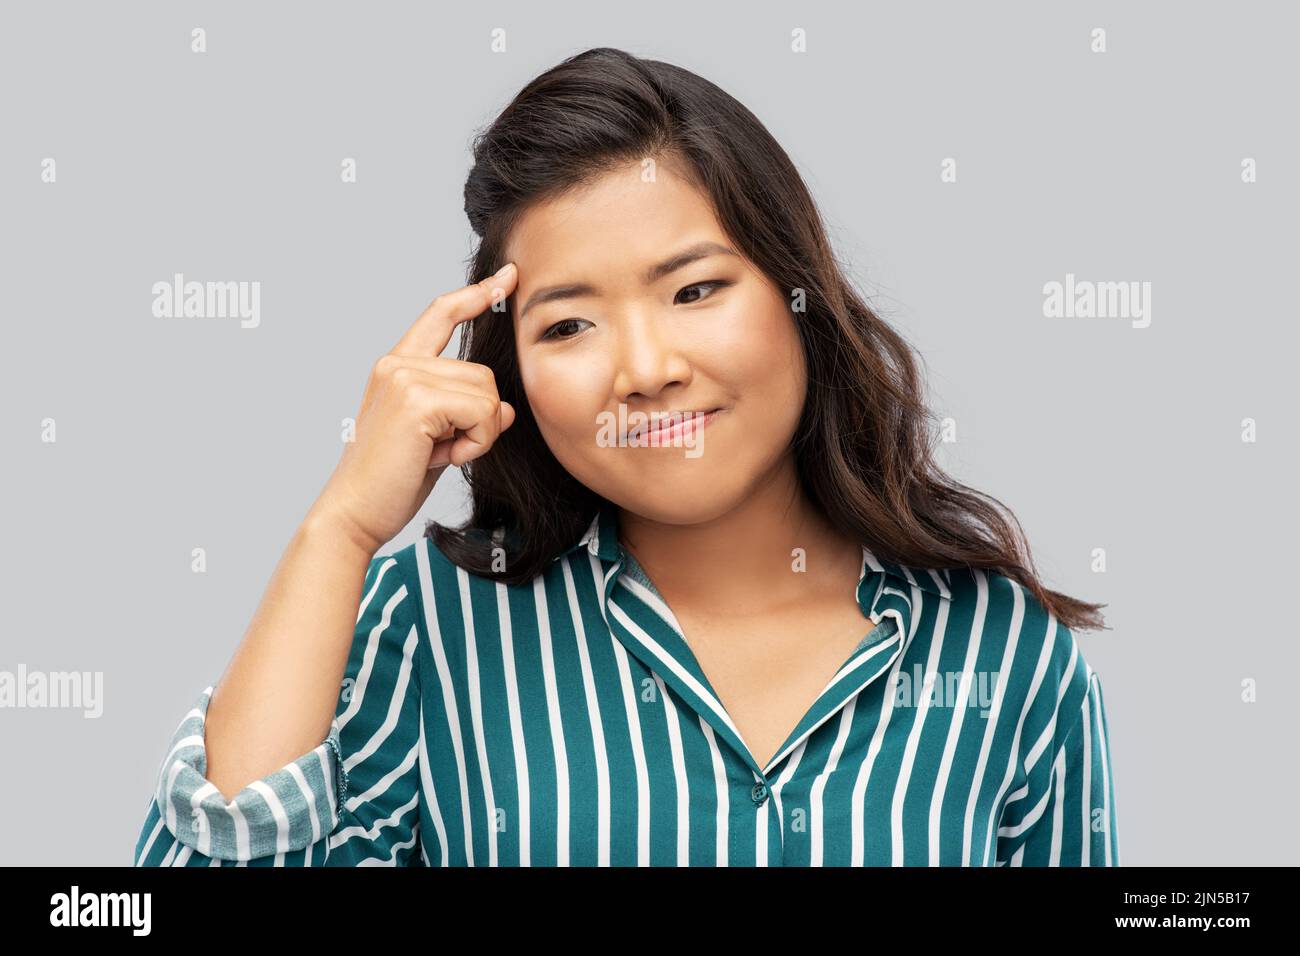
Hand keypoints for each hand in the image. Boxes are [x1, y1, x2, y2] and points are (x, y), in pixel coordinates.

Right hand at [309, 263, 518, 554]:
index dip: (477, 294)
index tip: (507, 277)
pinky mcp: (416, 400)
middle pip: (484, 374)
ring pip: (487, 394)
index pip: (441, 315)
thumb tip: (506, 408)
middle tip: (440, 449)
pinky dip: (475, 442)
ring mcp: (405, 378)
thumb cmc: (392, 481)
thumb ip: (468, 415)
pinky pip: (482, 413)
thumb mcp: (439, 441)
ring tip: (437, 453)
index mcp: (397, 366)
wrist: (356, 513)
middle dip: (478, 420)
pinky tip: (442, 456)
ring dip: (477, 434)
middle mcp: (398, 363)